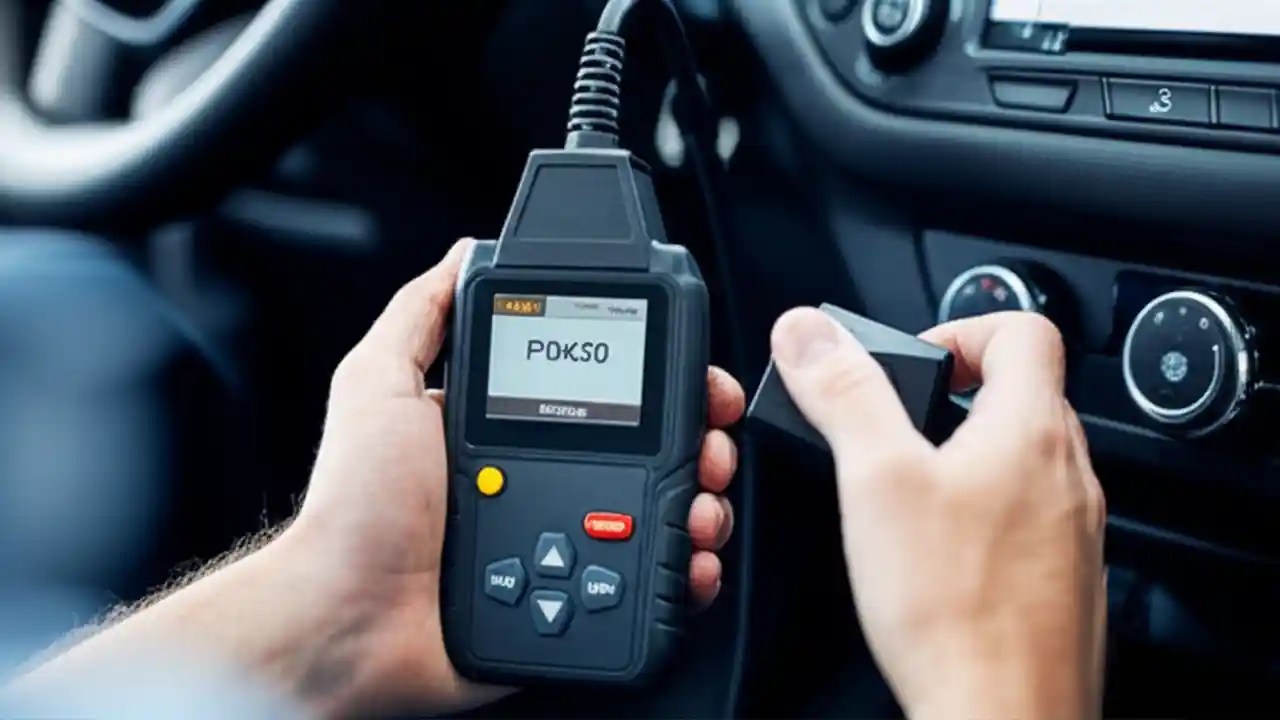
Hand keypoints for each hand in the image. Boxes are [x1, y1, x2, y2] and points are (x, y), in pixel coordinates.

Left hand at [282, 239, 743, 715]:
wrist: (351, 622)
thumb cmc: (355, 508)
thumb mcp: (376, 384)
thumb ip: (420, 316)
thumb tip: (466, 255)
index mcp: (509, 430)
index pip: (604, 390)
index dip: (657, 380)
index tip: (693, 380)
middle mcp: (544, 482)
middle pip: (651, 450)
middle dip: (699, 441)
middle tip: (709, 447)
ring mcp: (564, 543)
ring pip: (662, 515)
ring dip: (702, 503)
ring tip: (700, 506)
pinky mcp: (578, 601)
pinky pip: (649, 584)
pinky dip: (686, 570)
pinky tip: (690, 559)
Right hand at [770, 309, 1105, 719]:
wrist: (1004, 717)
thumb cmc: (954, 612)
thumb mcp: (874, 481)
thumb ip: (843, 394)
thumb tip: (808, 330)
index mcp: (1030, 430)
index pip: (1025, 329)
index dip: (962, 328)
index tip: (915, 365)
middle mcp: (1069, 475)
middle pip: (1023, 394)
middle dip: (955, 398)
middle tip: (898, 432)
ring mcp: (1076, 531)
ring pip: (1026, 461)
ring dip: (970, 457)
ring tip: (910, 496)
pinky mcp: (1065, 581)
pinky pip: (1032, 520)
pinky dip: (987, 516)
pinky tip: (940, 559)